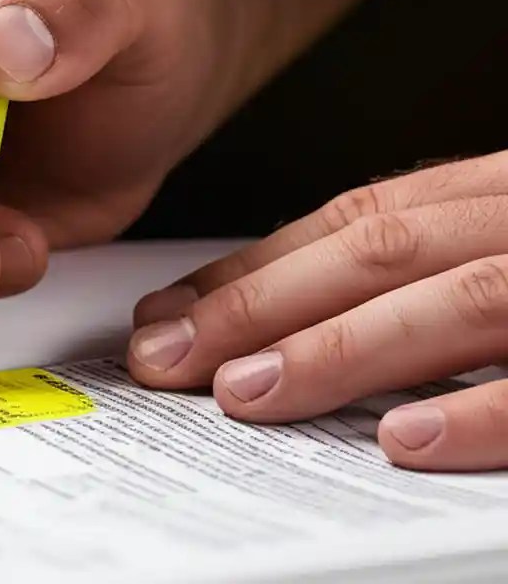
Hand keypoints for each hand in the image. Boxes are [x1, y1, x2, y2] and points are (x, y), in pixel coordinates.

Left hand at [127, 152, 507, 471]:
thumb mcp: (504, 240)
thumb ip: (429, 266)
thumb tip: (297, 320)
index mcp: (499, 197)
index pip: (357, 223)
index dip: (253, 267)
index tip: (168, 311)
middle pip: (380, 254)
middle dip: (256, 306)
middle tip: (164, 358)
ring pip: (457, 301)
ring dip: (337, 349)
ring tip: (241, 392)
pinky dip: (477, 413)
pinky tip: (401, 440)